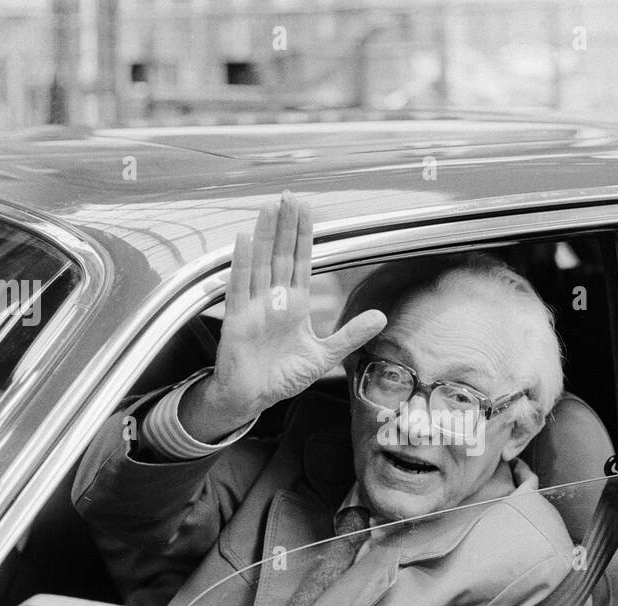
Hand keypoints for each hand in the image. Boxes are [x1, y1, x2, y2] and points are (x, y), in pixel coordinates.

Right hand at [179, 192, 386, 441]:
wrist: (254, 398)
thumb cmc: (282, 377)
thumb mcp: (324, 356)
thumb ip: (350, 335)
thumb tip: (380, 317)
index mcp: (294, 305)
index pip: (300, 262)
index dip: (303, 236)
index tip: (306, 210)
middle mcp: (273, 300)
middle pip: (280, 255)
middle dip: (285, 226)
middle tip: (290, 196)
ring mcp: (254, 307)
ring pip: (260, 263)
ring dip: (264, 236)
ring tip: (269, 208)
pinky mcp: (237, 320)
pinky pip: (239, 287)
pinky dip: (242, 263)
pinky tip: (244, 240)